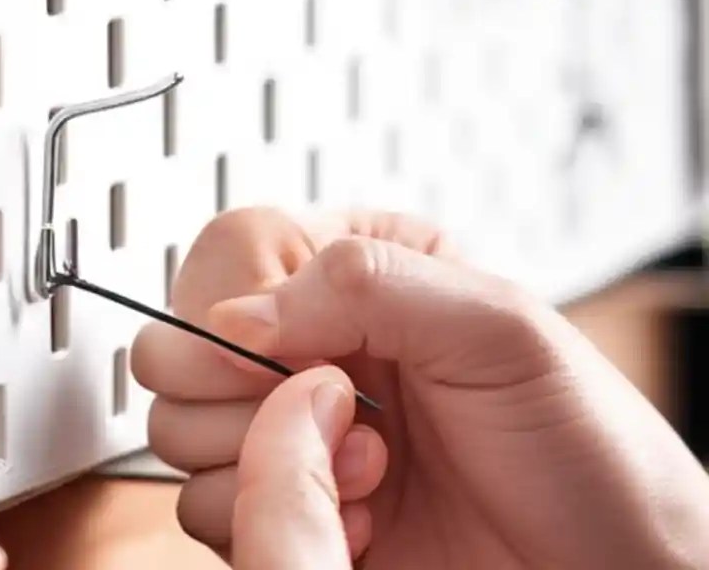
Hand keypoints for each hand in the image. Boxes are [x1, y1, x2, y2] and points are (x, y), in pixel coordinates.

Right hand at [133, 208, 708, 567]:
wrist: (609, 567)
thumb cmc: (583, 444)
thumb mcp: (500, 327)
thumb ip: (368, 284)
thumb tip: (237, 315)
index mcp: (355, 274)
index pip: (229, 250)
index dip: (234, 307)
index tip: (274, 355)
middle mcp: (308, 346)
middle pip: (178, 346)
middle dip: (240, 393)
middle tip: (330, 408)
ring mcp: (289, 430)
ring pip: (179, 431)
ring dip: (272, 459)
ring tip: (373, 464)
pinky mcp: (284, 503)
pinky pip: (208, 507)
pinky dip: (282, 514)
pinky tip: (364, 512)